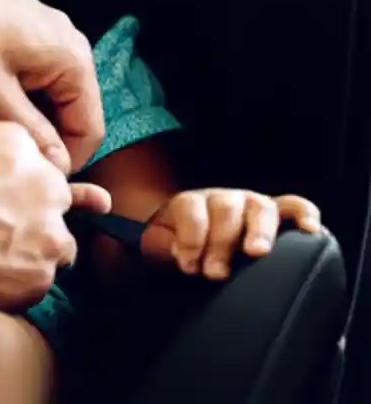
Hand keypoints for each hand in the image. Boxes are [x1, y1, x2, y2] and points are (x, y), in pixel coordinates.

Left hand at [0, 0, 103, 173]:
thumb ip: (31, 132)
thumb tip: (58, 166)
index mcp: (71, 60)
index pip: (87, 130)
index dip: (58, 160)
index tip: (21, 172)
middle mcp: (61, 49)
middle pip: (54, 118)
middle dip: (14, 136)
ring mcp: (33, 43)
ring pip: (24, 105)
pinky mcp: (5, 42)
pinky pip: (5, 86)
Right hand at [0, 122, 112, 319]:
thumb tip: (17, 190)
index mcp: (16, 142)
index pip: (36, 159)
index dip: (14, 182)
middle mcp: (44, 181)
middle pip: (57, 197)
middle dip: (34, 211)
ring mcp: (49, 230)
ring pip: (58, 241)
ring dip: (34, 247)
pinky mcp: (42, 274)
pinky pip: (43, 277)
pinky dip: (21, 280)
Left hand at [141, 189, 322, 279]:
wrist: (197, 240)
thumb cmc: (180, 246)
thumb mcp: (161, 246)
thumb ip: (161, 246)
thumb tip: (172, 251)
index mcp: (191, 203)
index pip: (190, 208)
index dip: (188, 236)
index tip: (187, 265)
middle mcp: (223, 199)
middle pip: (225, 207)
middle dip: (220, 241)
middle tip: (215, 272)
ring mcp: (251, 204)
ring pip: (260, 207)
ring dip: (258, 230)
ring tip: (256, 252)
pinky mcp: (276, 215)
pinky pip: (295, 206)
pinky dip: (304, 214)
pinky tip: (309, 230)